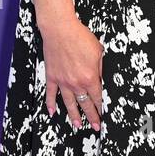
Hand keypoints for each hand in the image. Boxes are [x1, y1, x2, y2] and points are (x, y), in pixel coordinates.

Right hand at [39, 16, 104, 131]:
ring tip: (77, 125)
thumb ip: (101, 68)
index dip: (101, 107)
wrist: (60, 29)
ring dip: (74, 115)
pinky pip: (51, 94)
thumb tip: (102, 79)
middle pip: (85, 104)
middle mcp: (76, 83)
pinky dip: (51, 104)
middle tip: (95, 125)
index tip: (104, 114)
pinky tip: (52, 112)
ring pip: (69, 103)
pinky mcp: (52, 77)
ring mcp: (63, 81)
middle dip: (91, 116)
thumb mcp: (99, 51)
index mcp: (90, 77)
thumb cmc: (79, 37)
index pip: (98, 97)